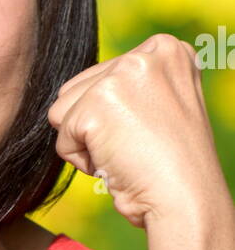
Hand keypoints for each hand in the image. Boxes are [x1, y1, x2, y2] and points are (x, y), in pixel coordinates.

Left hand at [46, 33, 223, 229]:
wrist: (187, 201)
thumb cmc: (174, 166)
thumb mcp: (164, 105)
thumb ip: (132, 85)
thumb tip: (77, 89)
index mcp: (167, 49)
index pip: (102, 76)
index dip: (115, 115)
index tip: (151, 132)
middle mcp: (144, 54)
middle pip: (76, 90)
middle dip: (95, 127)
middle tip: (137, 147)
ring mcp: (119, 77)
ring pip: (62, 111)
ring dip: (85, 142)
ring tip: (126, 153)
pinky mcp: (95, 107)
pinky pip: (62, 139)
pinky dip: (82, 161)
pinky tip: (117, 164)